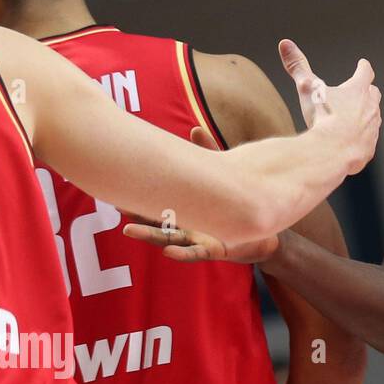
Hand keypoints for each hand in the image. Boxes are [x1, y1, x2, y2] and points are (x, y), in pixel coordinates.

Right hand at [121, 127, 278, 263]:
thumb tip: (196, 129)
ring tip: (130, 230)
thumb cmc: (239, 201)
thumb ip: (210, 153)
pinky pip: (195, 253)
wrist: (266, 227)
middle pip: (156, 222)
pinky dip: (182, 253)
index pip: (157, 202)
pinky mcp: (214, 250)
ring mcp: (198, 240)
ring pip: (169, 239)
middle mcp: (187, 226)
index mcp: (185, 209)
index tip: (120, 188)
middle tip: (116, 207)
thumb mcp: (224, 175)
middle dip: (136, 216)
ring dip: (150, 236)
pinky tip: (169, 251)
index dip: (139, 196)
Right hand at [280, 38, 380, 173]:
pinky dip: (362, 137)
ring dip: (366, 114)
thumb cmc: (322, 117)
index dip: (363, 67)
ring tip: (355, 117)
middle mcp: (371, 107)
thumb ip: (297, 66)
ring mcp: (373, 128)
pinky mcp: (369, 148)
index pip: (365, 72)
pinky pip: (368, 140)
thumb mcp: (307, 88)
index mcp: (358, 90)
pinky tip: (353, 141)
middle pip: (373, 94)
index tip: (363, 64)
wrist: (334, 152)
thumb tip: (285, 44)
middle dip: (368, 91)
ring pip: (374, 117)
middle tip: (362, 89)